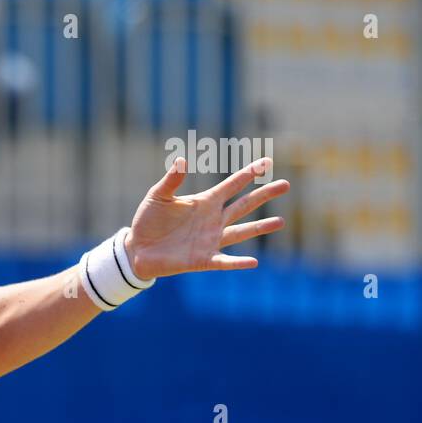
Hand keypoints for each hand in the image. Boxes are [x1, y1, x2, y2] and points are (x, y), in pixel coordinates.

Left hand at [126, 158, 290, 279]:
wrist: (137, 249)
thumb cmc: (148, 221)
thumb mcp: (158, 197)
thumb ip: (171, 180)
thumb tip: (182, 160)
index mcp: (204, 203)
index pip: (231, 186)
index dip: (248, 174)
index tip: (266, 162)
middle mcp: (213, 220)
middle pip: (244, 205)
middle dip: (263, 195)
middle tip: (285, 184)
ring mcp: (211, 240)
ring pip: (241, 232)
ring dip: (260, 227)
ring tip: (280, 222)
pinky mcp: (203, 259)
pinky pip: (224, 261)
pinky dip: (237, 262)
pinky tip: (253, 262)